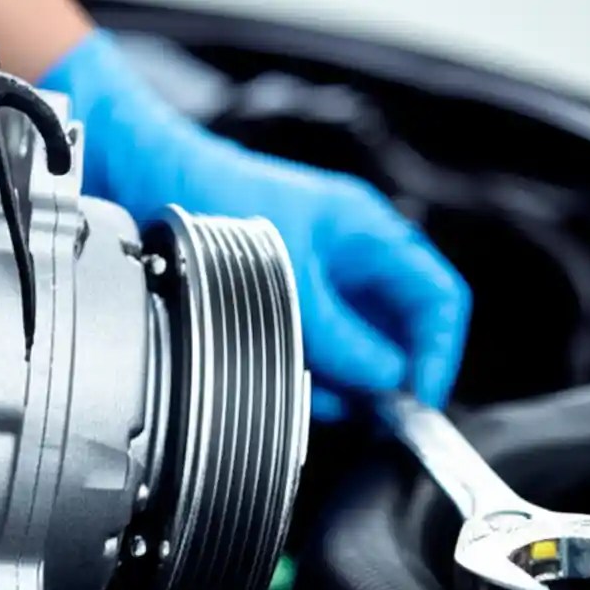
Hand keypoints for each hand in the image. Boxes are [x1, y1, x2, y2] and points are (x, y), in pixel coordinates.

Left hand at [41, 31, 470, 420]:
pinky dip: (311, 371)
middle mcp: (351, 258)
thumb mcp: (286, 276)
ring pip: (356, 345)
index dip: (438, 351)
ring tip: (317, 394)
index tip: (418, 398)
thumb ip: (339, 335)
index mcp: (369, 233)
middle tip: (366, 412)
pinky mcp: (284, 301)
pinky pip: (315, 346)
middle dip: (386, 374)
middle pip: (399, 330)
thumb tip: (384, 380)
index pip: (438, 298)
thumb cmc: (216, 195)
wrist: (151, 178)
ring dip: (343, 379)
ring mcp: (319, 279)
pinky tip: (291, 380)